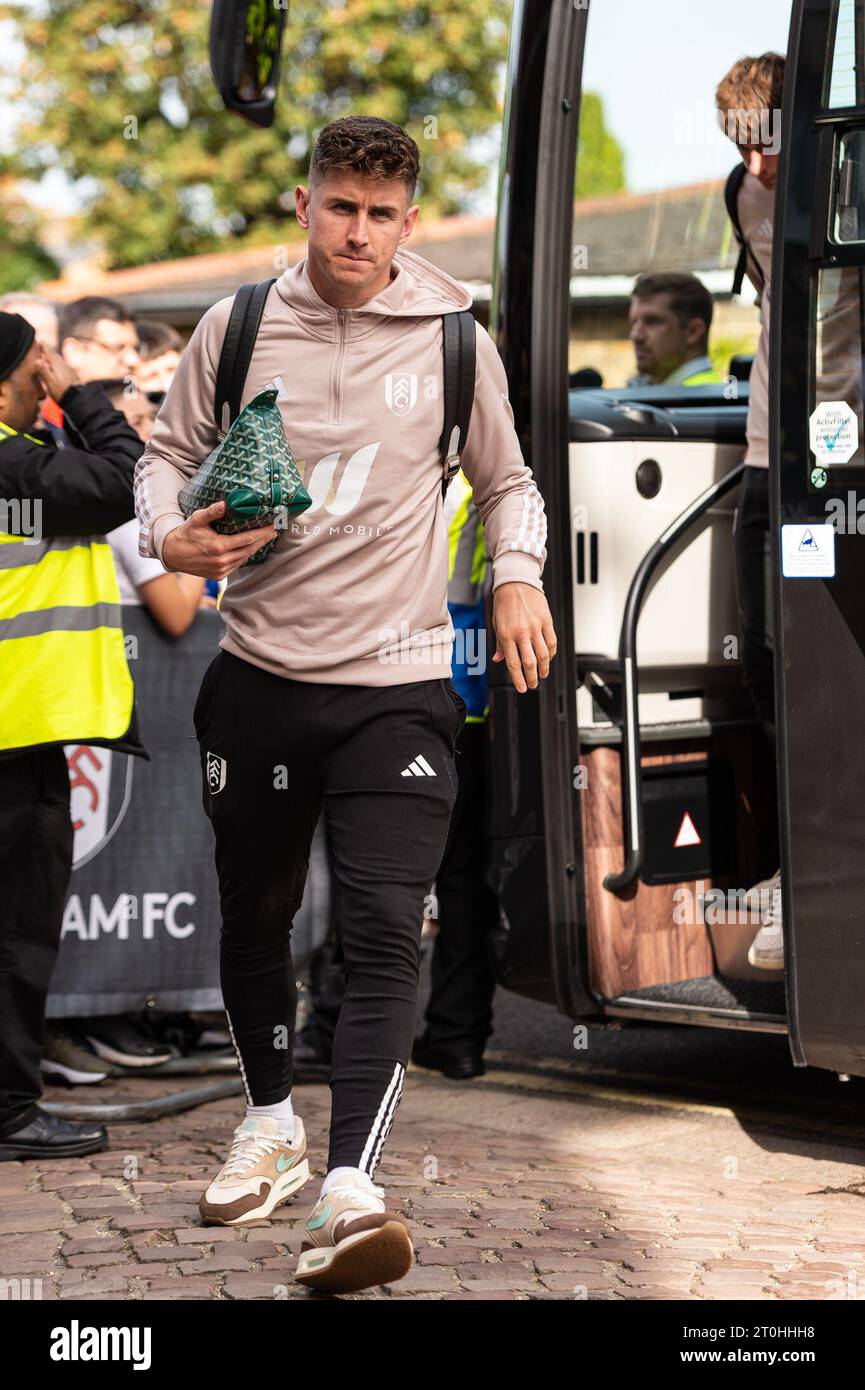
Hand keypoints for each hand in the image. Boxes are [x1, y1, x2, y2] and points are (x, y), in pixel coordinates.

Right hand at [36, 344, 78, 401]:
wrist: (79, 401)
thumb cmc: (63, 392)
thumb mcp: (51, 382)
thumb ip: (43, 371)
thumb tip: (37, 361)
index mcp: (58, 364)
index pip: (49, 352)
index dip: (44, 346)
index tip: (39, 341)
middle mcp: (64, 365)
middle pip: (55, 355)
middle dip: (48, 351)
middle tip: (42, 347)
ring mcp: (69, 371)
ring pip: (59, 361)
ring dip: (52, 359)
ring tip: (47, 358)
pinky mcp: (72, 377)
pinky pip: (62, 368)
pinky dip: (57, 366)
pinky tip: (56, 370)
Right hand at [161, 501, 277, 579]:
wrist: (172, 554)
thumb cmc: (185, 534)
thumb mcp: (196, 520)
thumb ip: (212, 512)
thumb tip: (225, 504)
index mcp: (219, 547)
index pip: (247, 539)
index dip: (262, 533)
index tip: (273, 526)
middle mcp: (222, 561)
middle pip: (250, 549)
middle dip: (263, 540)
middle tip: (274, 530)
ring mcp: (221, 570)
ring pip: (244, 558)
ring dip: (255, 548)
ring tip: (265, 538)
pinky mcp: (219, 576)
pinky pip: (237, 564)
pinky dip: (245, 556)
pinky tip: (250, 548)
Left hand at [491, 581, 556, 692]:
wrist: (516, 581)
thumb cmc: (504, 601)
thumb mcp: (497, 624)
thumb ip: (500, 643)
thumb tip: (498, 660)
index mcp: (506, 635)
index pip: (513, 663)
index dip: (518, 678)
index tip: (522, 688)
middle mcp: (521, 632)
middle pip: (529, 662)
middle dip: (531, 678)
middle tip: (533, 685)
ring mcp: (535, 626)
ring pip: (543, 654)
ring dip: (543, 668)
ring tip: (542, 674)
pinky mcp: (546, 620)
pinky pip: (551, 641)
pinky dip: (551, 653)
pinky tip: (549, 658)